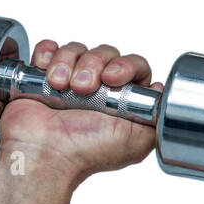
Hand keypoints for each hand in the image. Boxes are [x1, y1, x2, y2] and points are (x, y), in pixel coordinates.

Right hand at [0, 39, 164, 185]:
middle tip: (83, 88)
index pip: (134, 67)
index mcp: (120, 101)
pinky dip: (47, 55)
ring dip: (67, 64)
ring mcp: (70, 82)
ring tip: (60, 86)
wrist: (45, 155)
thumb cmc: (86, 153)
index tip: (112, 78)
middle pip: (105, 53)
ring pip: (77, 49)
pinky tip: (47, 73)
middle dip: (93, 65)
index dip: (125, 66)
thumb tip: (160, 92)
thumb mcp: (138, 141)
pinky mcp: (43, 76)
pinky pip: (50, 49)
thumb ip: (156, 117)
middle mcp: (97, 91)